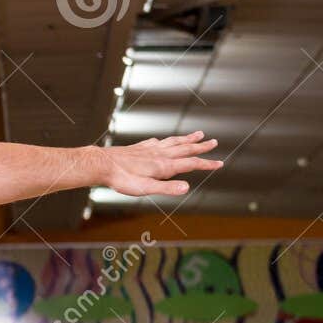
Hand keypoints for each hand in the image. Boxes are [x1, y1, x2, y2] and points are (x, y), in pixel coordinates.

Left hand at [99, 131, 222, 197]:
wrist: (103, 164)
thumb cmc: (122, 179)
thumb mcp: (145, 188)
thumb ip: (166, 188)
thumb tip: (186, 188)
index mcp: (164, 165)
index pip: (191, 164)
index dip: (206, 164)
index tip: (219, 163)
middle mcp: (160, 154)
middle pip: (185, 149)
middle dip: (201, 147)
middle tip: (214, 142)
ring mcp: (150, 149)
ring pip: (174, 142)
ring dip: (187, 139)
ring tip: (198, 134)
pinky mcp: (140, 147)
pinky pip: (158, 141)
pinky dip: (167, 140)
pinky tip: (164, 141)